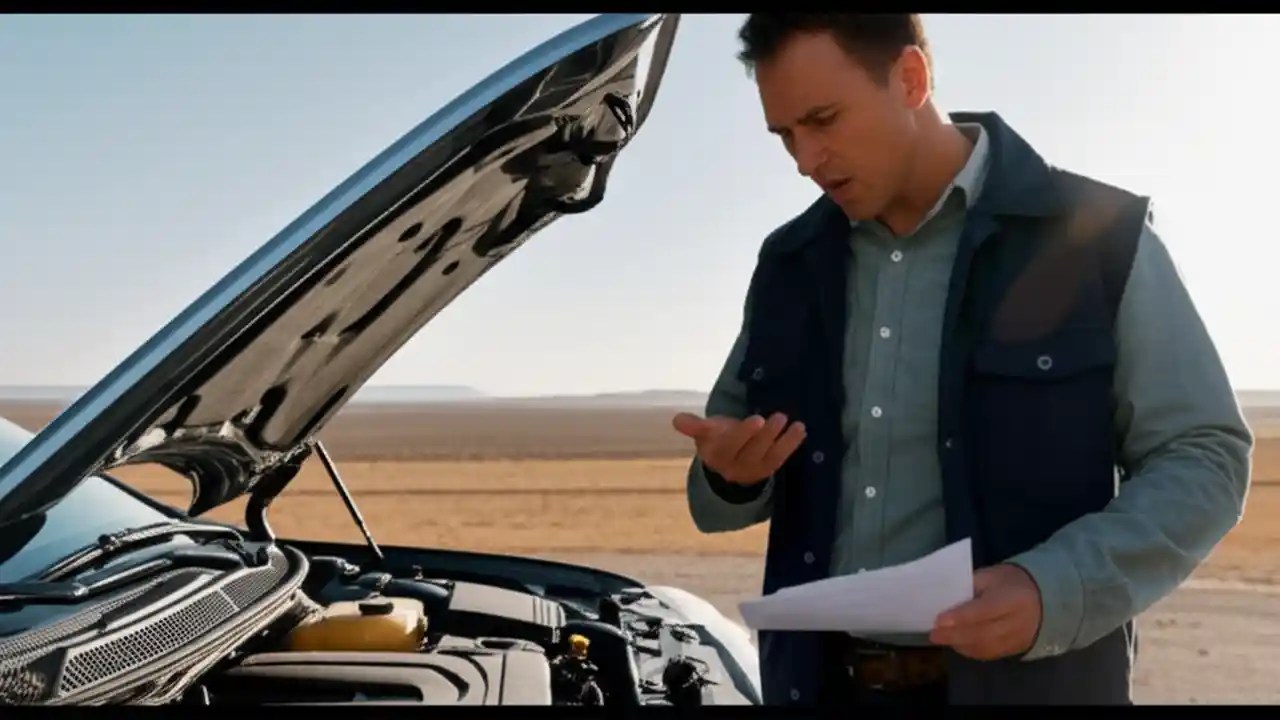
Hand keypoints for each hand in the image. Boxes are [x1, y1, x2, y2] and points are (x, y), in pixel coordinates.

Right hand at [672, 412, 805, 485]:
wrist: (726, 465)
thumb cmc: (716, 440)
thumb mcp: (704, 432)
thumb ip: (694, 426)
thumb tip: (677, 421)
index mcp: (715, 455)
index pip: (729, 445)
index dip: (742, 434)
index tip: (756, 420)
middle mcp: (734, 467)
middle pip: (750, 452)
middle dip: (765, 435)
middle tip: (778, 417)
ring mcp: (752, 471)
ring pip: (768, 457)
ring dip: (783, 441)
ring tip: (795, 424)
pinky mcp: (767, 471)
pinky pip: (780, 459)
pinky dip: (791, 445)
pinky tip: (800, 430)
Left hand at [929, 563, 1042, 660]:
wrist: (1044, 600)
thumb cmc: (1011, 583)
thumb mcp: (993, 575)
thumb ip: (972, 585)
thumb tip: (947, 599)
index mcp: (1015, 598)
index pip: (986, 610)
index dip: (962, 616)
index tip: (940, 620)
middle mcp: (1019, 622)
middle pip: (984, 632)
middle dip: (955, 634)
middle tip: (934, 634)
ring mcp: (1018, 639)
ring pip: (986, 646)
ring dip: (960, 644)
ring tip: (941, 638)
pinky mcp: (1015, 649)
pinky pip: (990, 653)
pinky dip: (970, 650)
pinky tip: (956, 644)